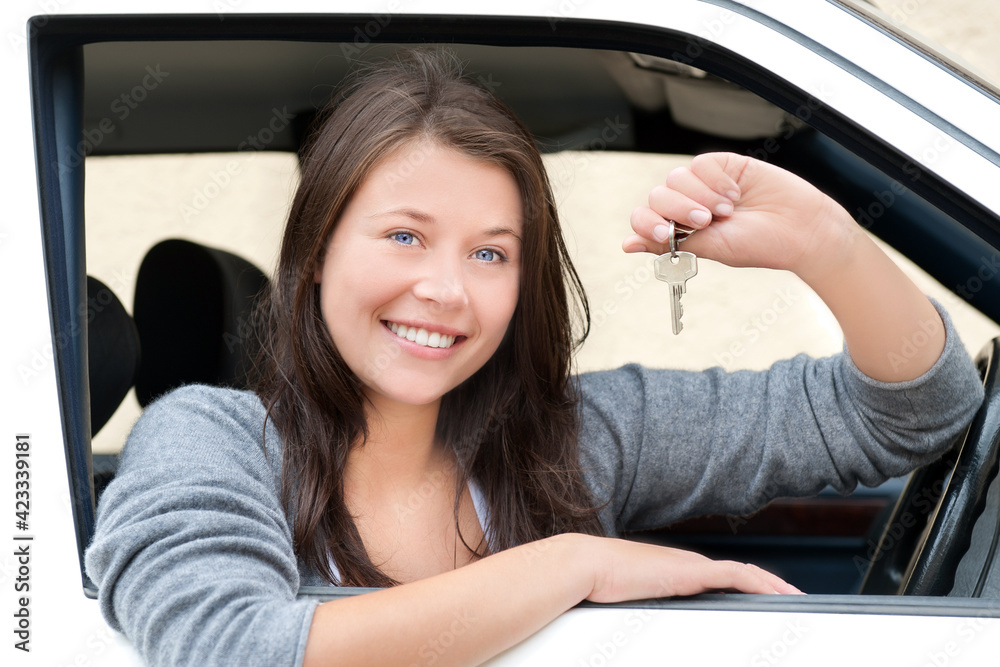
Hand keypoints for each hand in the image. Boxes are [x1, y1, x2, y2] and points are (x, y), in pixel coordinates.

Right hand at [570, 534, 801, 602]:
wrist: (586, 566)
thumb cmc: (598, 584)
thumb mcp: (629, 601)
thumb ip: (643, 609)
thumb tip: (638, 623)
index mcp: (677, 571)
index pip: (723, 577)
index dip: (749, 584)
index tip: (767, 599)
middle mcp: (689, 564)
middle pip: (742, 574)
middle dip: (770, 586)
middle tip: (794, 599)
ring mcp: (691, 566)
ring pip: (746, 573)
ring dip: (773, 585)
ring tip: (796, 597)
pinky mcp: (691, 571)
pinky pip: (738, 576)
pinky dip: (761, 583)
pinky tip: (779, 594)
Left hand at [624, 153, 855, 282]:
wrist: (800, 230)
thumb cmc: (759, 245)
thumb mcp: (710, 250)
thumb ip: (669, 244)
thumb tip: (627, 245)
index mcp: (680, 229)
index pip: (645, 219)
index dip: (648, 224)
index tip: (666, 234)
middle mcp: (688, 205)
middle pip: (658, 196)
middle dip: (679, 210)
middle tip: (708, 221)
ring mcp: (705, 184)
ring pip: (676, 178)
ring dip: (700, 195)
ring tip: (728, 210)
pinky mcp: (724, 166)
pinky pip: (702, 163)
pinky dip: (716, 179)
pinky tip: (735, 193)